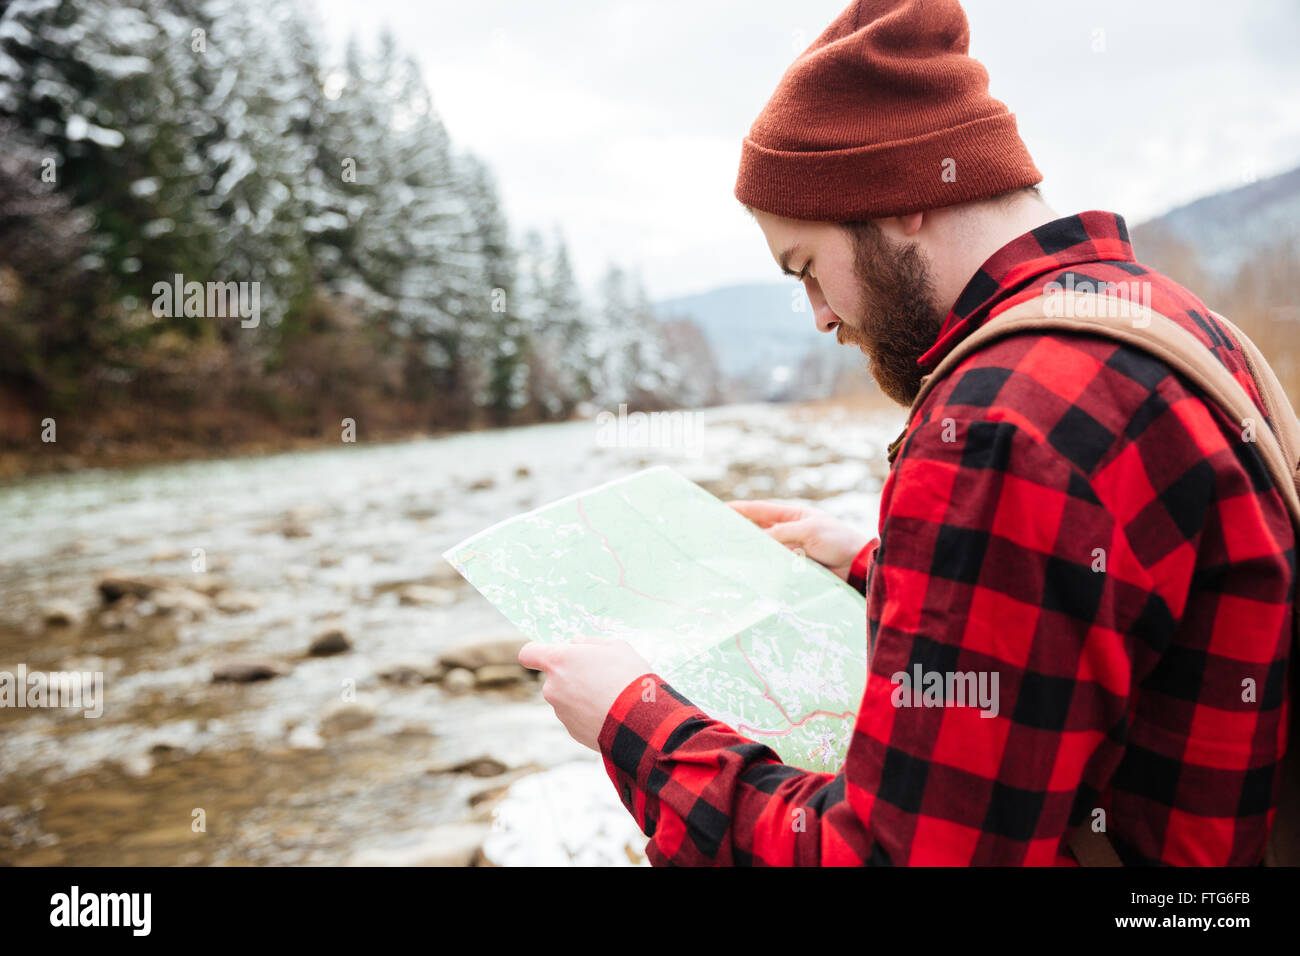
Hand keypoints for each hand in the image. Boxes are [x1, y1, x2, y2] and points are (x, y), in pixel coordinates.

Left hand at [518, 636, 654, 751]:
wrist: (641, 721)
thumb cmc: (628, 677)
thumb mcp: (616, 646)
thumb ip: (590, 642)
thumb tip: (576, 642)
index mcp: (559, 661)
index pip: (528, 654)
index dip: (537, 653)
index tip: (551, 655)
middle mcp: (552, 687)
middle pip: (554, 677)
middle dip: (571, 675)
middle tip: (600, 675)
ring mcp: (560, 711)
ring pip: (566, 697)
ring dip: (581, 695)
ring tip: (610, 696)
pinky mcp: (572, 731)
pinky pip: (577, 716)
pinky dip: (589, 713)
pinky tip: (610, 712)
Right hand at [727, 499, 869, 582]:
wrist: (858, 566)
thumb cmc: (838, 540)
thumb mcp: (809, 531)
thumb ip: (781, 533)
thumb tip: (756, 540)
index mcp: (793, 515)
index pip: (761, 510)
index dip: (740, 509)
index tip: (719, 509)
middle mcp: (788, 531)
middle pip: (757, 530)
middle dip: (738, 531)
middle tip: (716, 534)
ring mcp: (790, 550)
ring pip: (763, 549)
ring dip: (748, 551)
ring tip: (726, 553)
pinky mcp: (793, 568)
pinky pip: (773, 566)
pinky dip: (761, 567)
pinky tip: (748, 570)